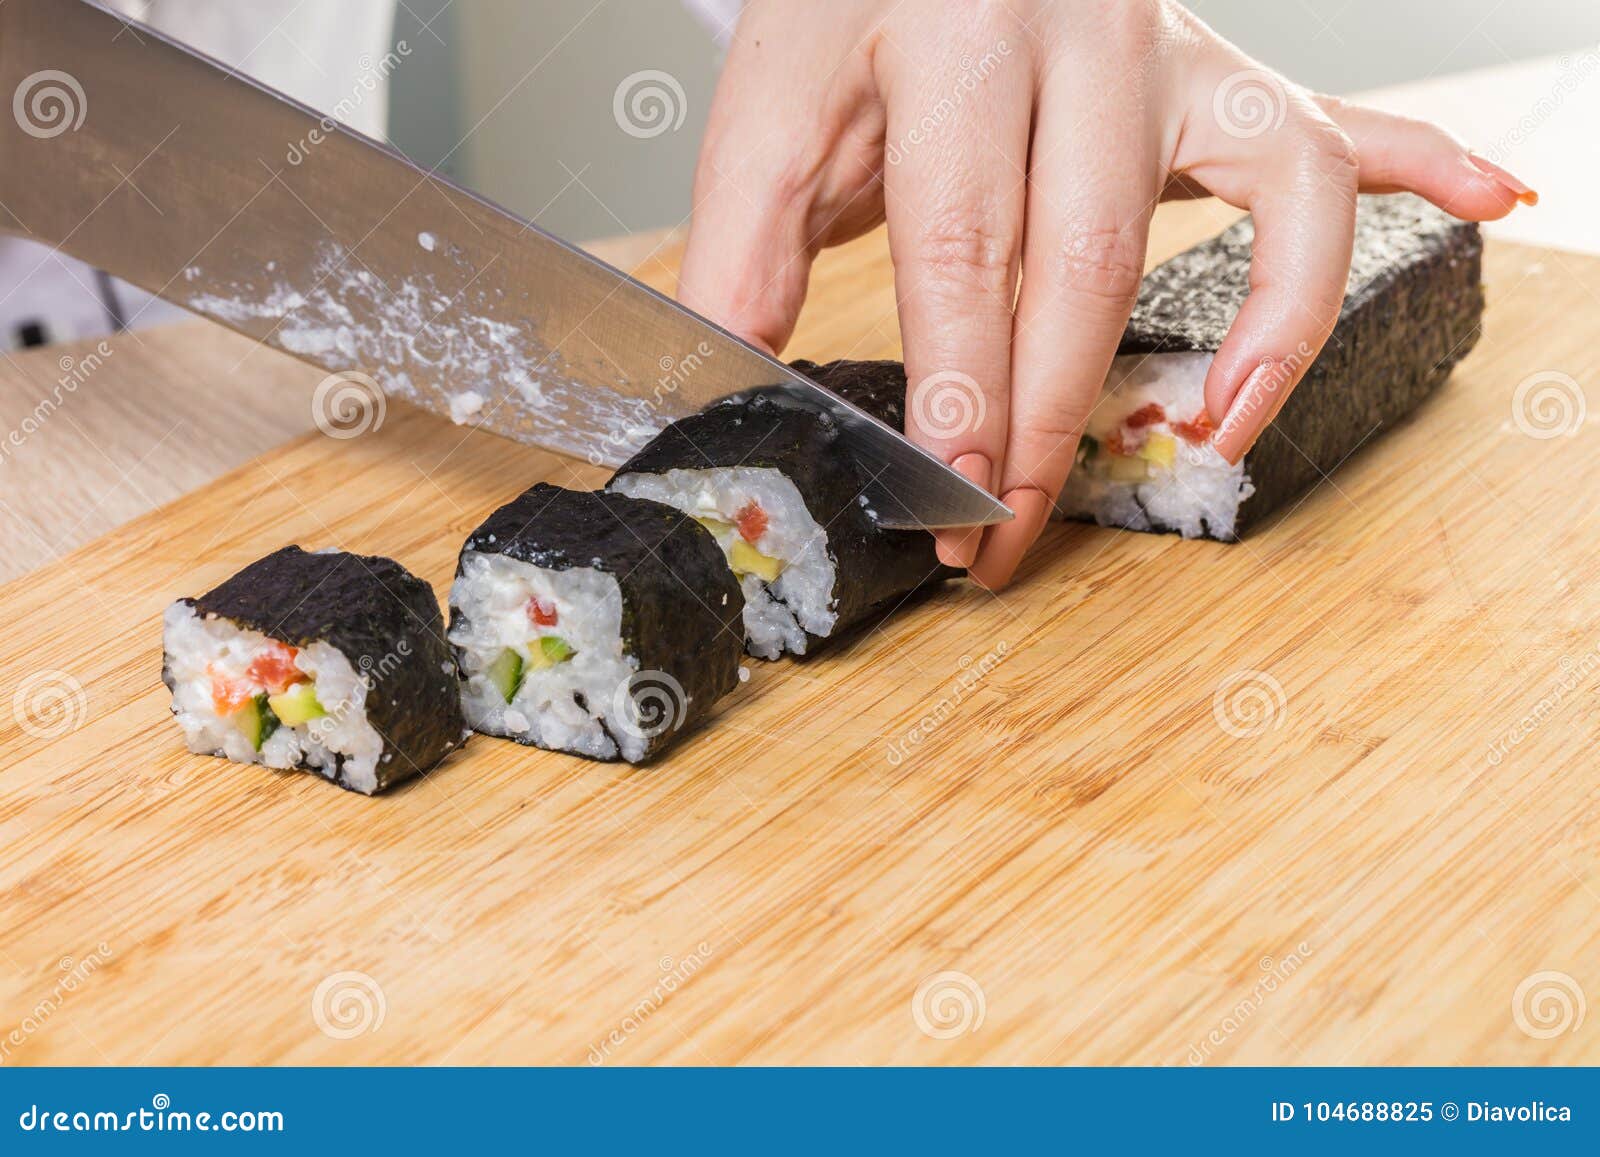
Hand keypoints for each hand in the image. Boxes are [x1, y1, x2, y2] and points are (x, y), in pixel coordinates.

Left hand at [678, 0, 1533, 587]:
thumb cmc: (851, 5)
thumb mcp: (775, 103)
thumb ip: (746, 241)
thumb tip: (728, 383)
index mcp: (950, 37)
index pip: (963, 242)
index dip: (960, 388)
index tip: (950, 501)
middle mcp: (1079, 36)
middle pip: (1092, 254)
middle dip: (1054, 419)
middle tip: (1008, 536)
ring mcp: (1170, 48)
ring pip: (1256, 190)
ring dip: (1265, 326)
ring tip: (1218, 435)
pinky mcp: (1220, 65)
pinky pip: (1337, 121)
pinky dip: (1421, 165)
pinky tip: (1489, 200)